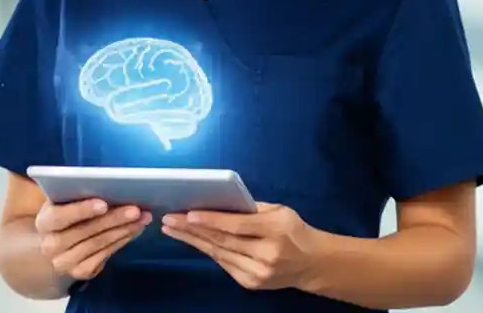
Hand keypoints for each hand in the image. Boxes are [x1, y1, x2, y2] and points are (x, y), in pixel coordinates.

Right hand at [34, 198, 152, 281]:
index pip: (59, 217)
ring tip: (142, 218)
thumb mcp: (63, 201)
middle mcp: (50, 246)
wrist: (56, 243)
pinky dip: (122, 241)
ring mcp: (65, 262)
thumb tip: (107, 184)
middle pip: (85, 232)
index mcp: (43, 222)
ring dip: (123, 230)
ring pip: (98, 244)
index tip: (104, 203)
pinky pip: (105, 255)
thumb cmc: (65, 212)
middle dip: (113, 219)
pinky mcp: (80, 272)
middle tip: (136, 209)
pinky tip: (134, 230)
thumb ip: (77, 194)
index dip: (81, 210)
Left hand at [161, 202, 316, 290]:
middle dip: (192, 229)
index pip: (238, 226)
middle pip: (223, 241)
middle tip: (169, 219)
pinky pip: (223, 263)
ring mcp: (258, 273)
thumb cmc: (293, 230)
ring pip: (219, 253)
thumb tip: (216, 200)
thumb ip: (251, 208)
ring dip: (192, 240)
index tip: (188, 213)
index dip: (212, 220)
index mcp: (276, 231)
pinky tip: (191, 239)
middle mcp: (267, 255)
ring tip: (172, 229)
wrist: (312, 264)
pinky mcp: (251, 283)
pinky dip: (206, 249)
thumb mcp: (279, 211)